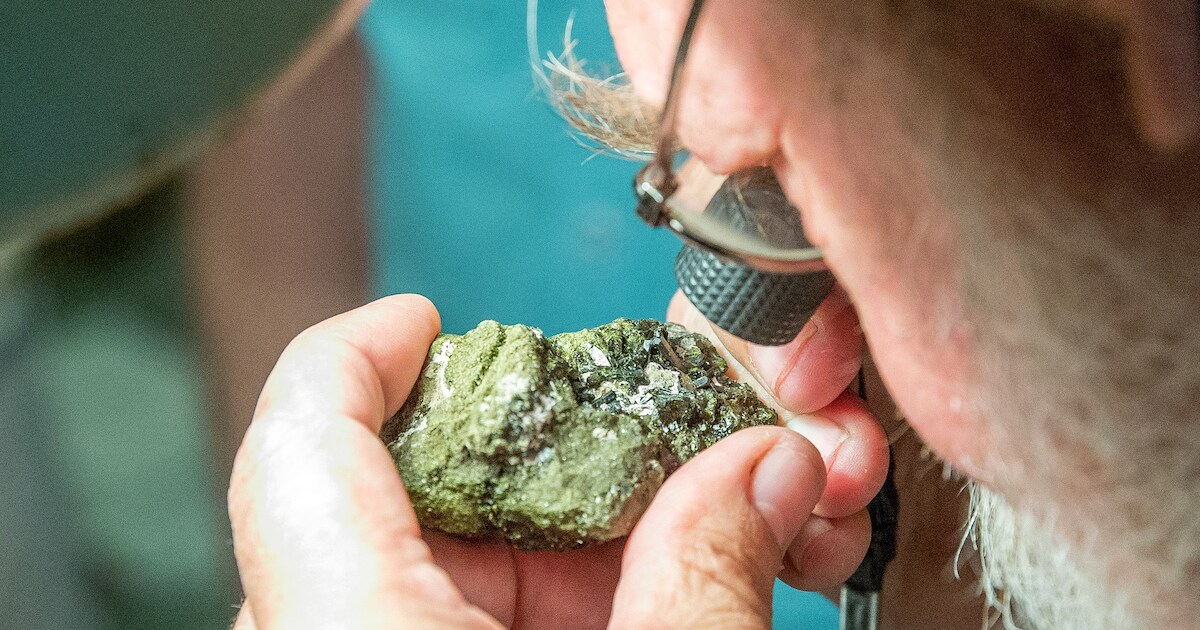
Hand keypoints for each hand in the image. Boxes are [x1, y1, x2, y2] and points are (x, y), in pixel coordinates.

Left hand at [228, 295, 877, 628]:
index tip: (435, 318)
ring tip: (778, 520)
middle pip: (448, 488)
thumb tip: (767, 467)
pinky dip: (622, 591)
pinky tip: (729, 577)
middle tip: (728, 442)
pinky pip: (520, 616)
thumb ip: (706, 578)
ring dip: (646, 527)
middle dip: (609, 451)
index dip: (363, 348)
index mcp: (350, 625)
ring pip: (501, 558)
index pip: (304, 432)